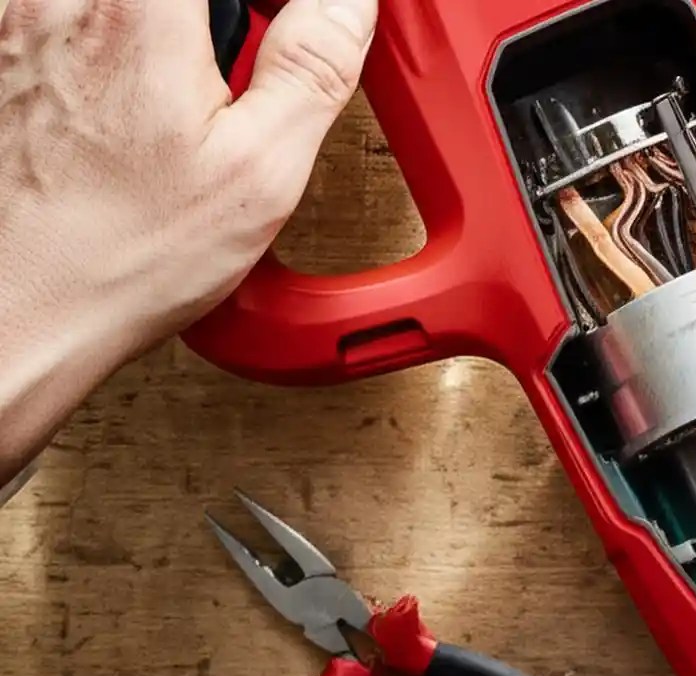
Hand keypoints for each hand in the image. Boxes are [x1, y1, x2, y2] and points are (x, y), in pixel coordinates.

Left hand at [0, 0, 376, 478]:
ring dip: (167, 29)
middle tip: (239, 56)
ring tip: (184, 89)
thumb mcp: (259, 170)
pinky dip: (109, 42)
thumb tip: (348, 4)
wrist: (19, 310)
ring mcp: (17, 22)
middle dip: (225, 17)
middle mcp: (64, 1)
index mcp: (143, 11)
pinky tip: (129, 104)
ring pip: (117, 2)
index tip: (288, 20)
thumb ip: (313, 67)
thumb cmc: (121, 256)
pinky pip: (67, 17)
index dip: (271, 1)